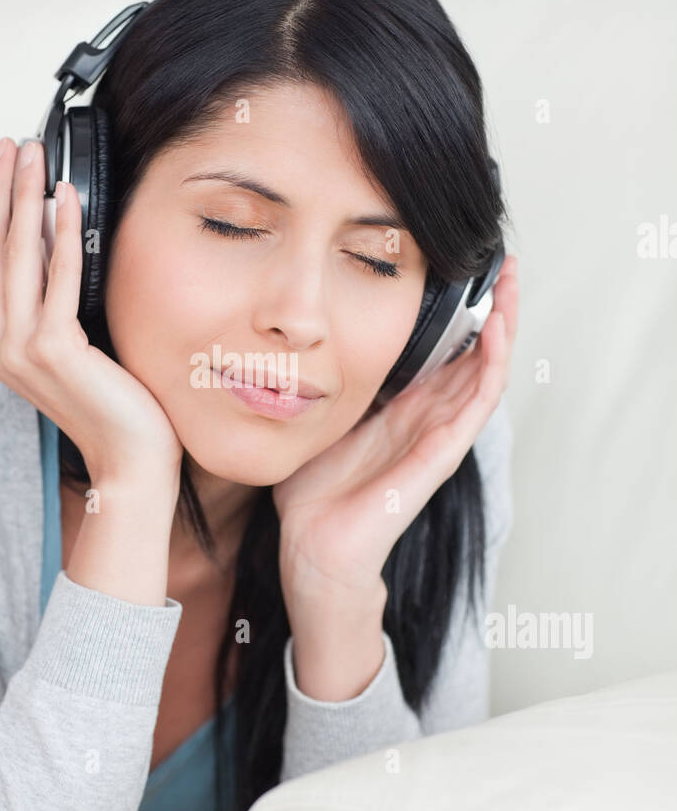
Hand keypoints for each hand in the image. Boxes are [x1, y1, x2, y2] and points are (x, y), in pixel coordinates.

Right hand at [0, 137, 183, 489]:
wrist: (132, 460)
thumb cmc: (116, 405)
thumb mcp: (78, 343)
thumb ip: (58, 300)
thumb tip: (60, 236)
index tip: (2, 166)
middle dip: (0, 191)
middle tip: (13, 144)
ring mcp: (21, 351)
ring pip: (17, 256)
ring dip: (24, 198)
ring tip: (35, 157)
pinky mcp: (54, 351)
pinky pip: (58, 278)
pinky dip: (62, 234)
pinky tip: (67, 199)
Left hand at [272, 256, 518, 606]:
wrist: (313, 549)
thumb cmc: (315, 495)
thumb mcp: (319, 421)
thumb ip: (324, 386)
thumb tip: (301, 341)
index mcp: (403, 410)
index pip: (447, 353)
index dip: (464, 313)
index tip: (470, 268)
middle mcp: (428, 420)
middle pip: (476, 355)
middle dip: (494, 308)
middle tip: (505, 261)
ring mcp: (438, 438)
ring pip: (486, 373)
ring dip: (504, 327)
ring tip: (509, 283)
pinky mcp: (439, 457)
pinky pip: (475, 406)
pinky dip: (491, 366)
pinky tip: (496, 329)